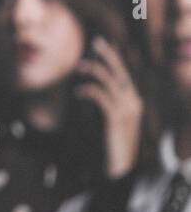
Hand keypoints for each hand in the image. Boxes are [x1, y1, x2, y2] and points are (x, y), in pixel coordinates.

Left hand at [74, 36, 142, 177]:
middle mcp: (133, 103)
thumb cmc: (110, 146)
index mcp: (133, 102)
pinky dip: (89, 90)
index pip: (124, 75)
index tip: (101, 45)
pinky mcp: (116, 118)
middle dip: (108, 56)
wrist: (119, 169)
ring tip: (79, 67)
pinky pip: (102, 97)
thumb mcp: (108, 122)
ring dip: (94, 71)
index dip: (114, 59)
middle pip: (121, 73)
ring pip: (112, 82)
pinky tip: (78, 91)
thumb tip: (89, 89)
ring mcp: (126, 110)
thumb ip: (104, 106)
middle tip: (95, 42)